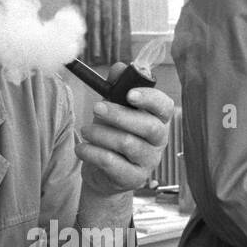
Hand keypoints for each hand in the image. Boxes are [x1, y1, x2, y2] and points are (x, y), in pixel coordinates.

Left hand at [76, 69, 173, 198]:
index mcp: (158, 119)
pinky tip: (81, 148)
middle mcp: (159, 141)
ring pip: (128, 144)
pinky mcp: (134, 179)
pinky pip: (112, 163)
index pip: (164, 106)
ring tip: (85, 130)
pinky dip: (92, 152)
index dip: (150, 99)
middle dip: (119, 115)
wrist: (103, 174)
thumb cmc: (111, 135)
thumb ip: (116, 87)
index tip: (129, 94)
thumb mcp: (112, 108)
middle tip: (96, 107)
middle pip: (148, 126)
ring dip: (101, 134)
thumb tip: (119, 67)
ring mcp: (149, 162)